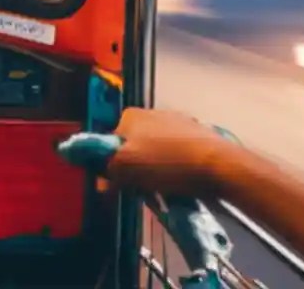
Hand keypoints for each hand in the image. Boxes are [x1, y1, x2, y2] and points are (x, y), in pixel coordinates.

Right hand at [62, 108, 239, 197]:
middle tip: (140, 189)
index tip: (115, 183)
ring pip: (154, 152)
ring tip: (162, 189)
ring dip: (153, 171)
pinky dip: (174, 170)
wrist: (220, 166)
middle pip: (131, 146)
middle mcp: (152, 113)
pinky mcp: (198, 136)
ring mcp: (178, 123)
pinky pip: (175, 156)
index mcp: (130, 115)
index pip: (107, 140)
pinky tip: (179, 183)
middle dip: (133, 168)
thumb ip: (100, 164)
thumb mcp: (124, 167)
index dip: (108, 164)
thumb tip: (83, 164)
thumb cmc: (168, 164)